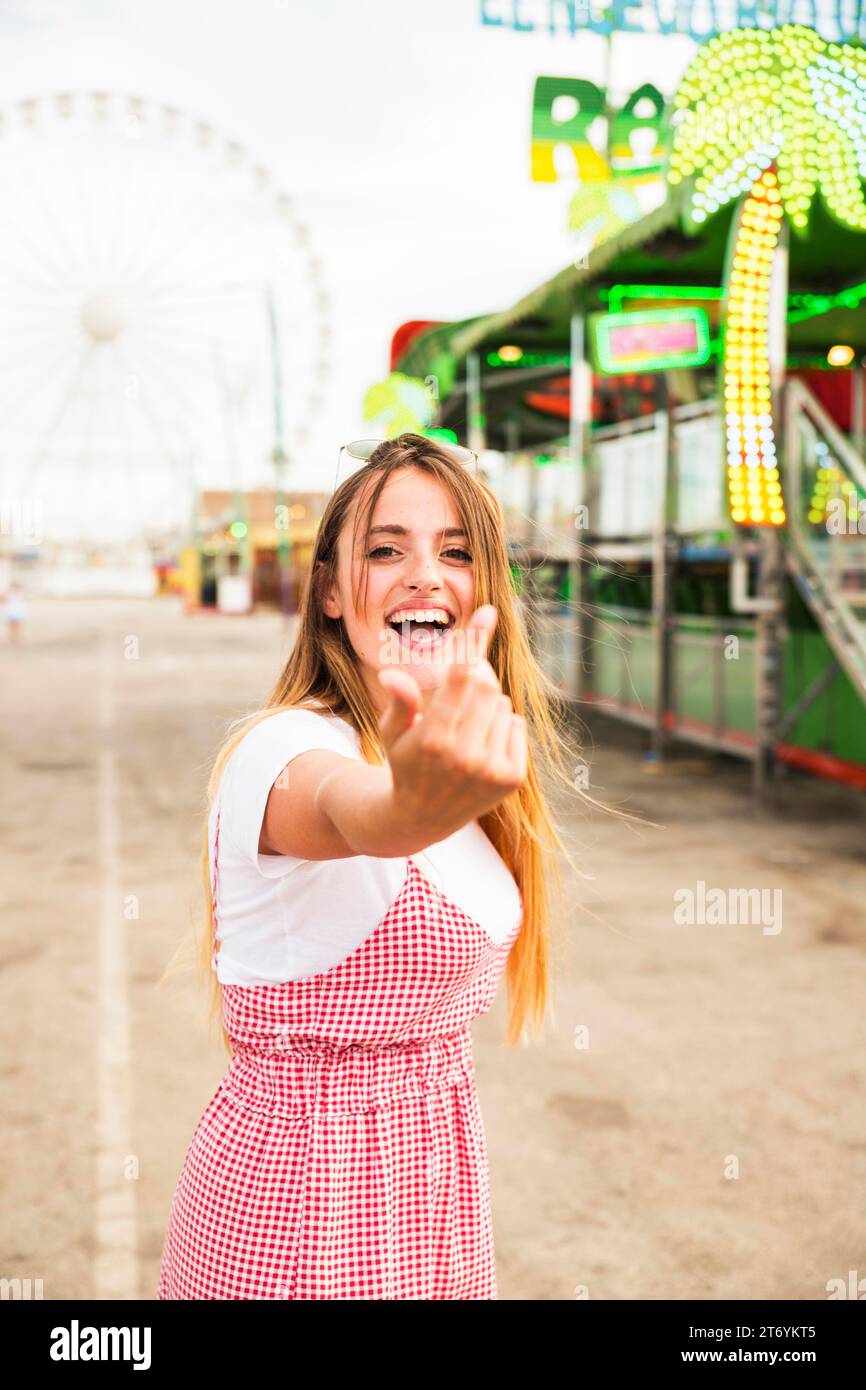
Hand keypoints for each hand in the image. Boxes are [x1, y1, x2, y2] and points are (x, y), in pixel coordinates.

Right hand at [377, 605, 527, 840]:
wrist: (422, 818)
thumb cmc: (405, 764)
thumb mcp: (392, 733)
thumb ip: (400, 702)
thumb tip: (390, 674)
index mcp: (431, 739)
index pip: (460, 677)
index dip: (474, 640)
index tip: (487, 611)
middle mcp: (464, 756)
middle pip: (486, 685)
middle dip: (475, 677)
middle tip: (460, 689)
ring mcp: (491, 769)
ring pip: (502, 704)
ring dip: (486, 704)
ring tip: (465, 728)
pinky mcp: (512, 779)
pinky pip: (516, 724)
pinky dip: (502, 724)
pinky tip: (481, 744)